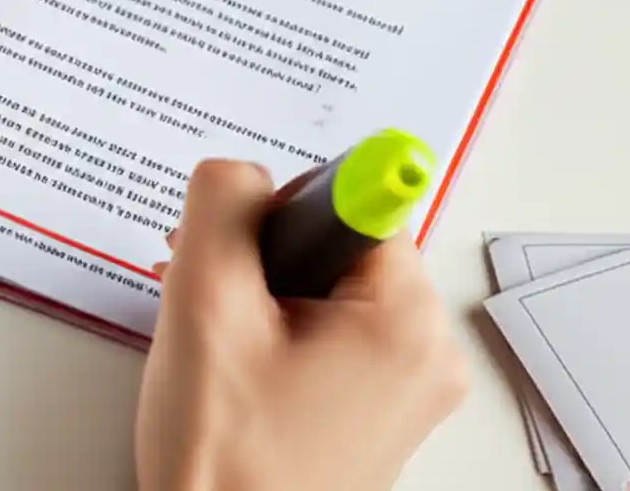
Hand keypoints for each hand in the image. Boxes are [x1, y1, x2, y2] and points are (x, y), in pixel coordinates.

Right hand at [136, 160, 467, 490]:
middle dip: (261, 255)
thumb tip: (238, 171)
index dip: (283, 212)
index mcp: (405, 324)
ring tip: (211, 333)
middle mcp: (425, 355)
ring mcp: (404, 388)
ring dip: (261, 292)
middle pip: (340, 248)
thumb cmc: (223, 458)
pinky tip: (232, 356)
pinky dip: (278, 330)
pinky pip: (331, 335)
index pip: (360, 204)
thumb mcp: (204, 306)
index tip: (243, 237)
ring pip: (328, 291)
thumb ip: (221, 207)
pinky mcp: (375, 408)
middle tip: (207, 294)